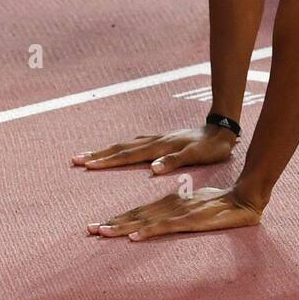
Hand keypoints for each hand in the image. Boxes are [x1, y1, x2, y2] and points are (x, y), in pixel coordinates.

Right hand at [71, 126, 236, 174]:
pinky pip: (136, 143)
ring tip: (90, 155)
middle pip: (121, 148)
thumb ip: (174, 161)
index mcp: (160, 148)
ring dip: (108, 150)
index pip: (127, 156)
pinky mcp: (164, 139)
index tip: (86, 165)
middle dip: (98, 155)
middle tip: (75, 159)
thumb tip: (152, 168)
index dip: (106, 161)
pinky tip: (122, 149)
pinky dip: (123, 147)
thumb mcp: (196, 156)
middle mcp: (155, 141)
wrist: (223, 130)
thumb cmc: (211, 148)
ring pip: (127, 144)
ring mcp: (159, 139)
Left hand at [89, 186, 262, 239]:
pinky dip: (148, 231)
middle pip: (137, 215)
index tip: (97, 226)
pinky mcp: (190, 220)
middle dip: (112, 223)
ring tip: (102, 231)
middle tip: (89, 229)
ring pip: (146, 220)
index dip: (118, 219)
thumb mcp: (193, 207)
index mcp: (170, 201)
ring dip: (123, 226)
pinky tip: (135, 236)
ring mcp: (179, 212)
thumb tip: (157, 222)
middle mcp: (170, 205)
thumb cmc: (220, 203)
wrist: (245, 198)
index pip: (139, 212)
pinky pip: (165, 226)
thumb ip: (176, 213)